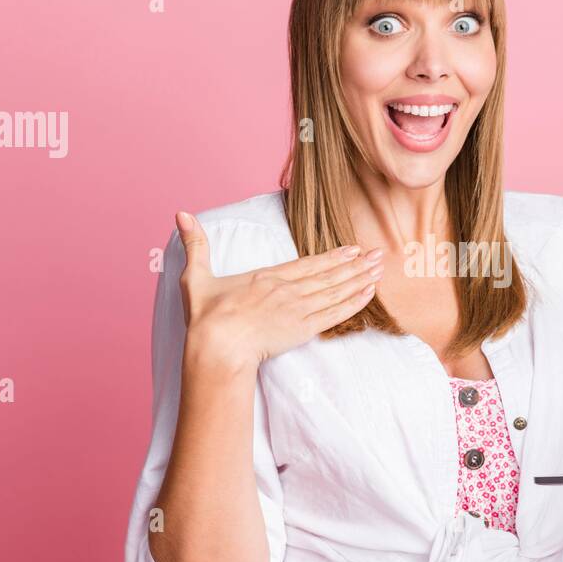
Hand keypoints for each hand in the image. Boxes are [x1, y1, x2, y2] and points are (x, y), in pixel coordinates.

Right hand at [173, 210, 382, 373]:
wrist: (217, 346)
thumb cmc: (205, 316)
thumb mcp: (195, 276)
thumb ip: (195, 245)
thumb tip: (181, 215)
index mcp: (267, 277)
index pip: (308, 264)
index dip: (333, 256)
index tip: (352, 249)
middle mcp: (288, 290)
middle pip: (329, 275)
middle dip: (357, 265)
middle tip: (380, 255)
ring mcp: (298, 309)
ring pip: (337, 291)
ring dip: (361, 280)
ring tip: (381, 270)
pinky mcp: (303, 329)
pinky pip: (336, 313)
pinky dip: (355, 302)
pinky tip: (370, 294)